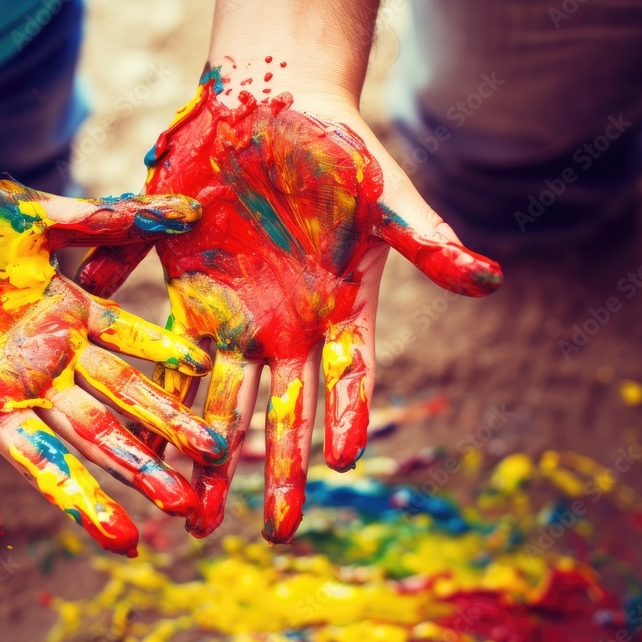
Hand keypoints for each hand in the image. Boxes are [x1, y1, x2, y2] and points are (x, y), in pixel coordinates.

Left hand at [0, 173, 227, 555]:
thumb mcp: (35, 214)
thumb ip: (103, 219)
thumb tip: (189, 212)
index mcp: (60, 325)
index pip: (127, 371)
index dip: (168, 405)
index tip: (212, 440)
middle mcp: (29, 369)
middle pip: (94, 422)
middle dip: (140, 461)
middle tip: (184, 501)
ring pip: (34, 450)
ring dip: (75, 492)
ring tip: (119, 538)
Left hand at [77, 68, 501, 542]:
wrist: (272, 108)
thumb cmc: (338, 145)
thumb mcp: (385, 193)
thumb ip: (426, 241)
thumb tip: (490, 280)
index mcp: (340, 308)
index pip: (348, 375)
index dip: (345, 413)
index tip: (337, 460)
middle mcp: (290, 326)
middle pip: (282, 410)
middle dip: (275, 469)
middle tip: (272, 533)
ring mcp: (240, 317)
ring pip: (223, 401)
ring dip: (210, 457)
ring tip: (196, 516)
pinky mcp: (193, 295)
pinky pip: (175, 358)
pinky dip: (164, 401)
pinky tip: (150, 445)